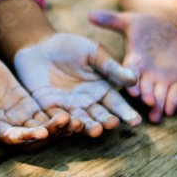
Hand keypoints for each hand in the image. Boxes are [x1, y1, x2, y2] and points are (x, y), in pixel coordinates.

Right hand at [0, 50, 70, 145]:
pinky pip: (45, 116)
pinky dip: (58, 118)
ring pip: (42, 129)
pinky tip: (74, 113)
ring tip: (75, 119)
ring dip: (58, 128)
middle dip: (49, 134)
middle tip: (66, 123)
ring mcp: (18, 118)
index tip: (42, 132)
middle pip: (31, 138)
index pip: (11, 137)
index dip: (27, 137)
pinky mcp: (27, 106)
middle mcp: (6, 127)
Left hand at [13, 33, 140, 136]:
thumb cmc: (71, 47)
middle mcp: (88, 103)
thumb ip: (111, 68)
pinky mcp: (49, 108)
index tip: (135, 121)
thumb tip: (133, 79)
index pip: (116, 104)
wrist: (40, 46)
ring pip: (80, 121)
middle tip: (112, 124)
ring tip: (95, 130)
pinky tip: (70, 124)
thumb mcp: (93, 53)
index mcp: (102, 90)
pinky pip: (57, 118)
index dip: (126, 113)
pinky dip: (63, 123)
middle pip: (100, 116)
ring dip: (87, 127)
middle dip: (106, 122)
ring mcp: (69, 107)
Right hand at [89, 11, 176, 122]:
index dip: (130, 80)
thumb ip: (111, 20)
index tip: (132, 89)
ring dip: (157, 105)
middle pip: (143, 88)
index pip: (128, 73)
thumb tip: (91, 15)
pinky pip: (175, 92)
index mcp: (132, 62)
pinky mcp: (176, 79)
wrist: (165, 29)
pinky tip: (171, 110)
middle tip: (146, 103)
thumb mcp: (128, 20)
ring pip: (158, 94)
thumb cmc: (144, 24)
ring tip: (157, 116)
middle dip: (145, 95)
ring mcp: (160, 79)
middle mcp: (143, 75)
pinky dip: (173, 101)